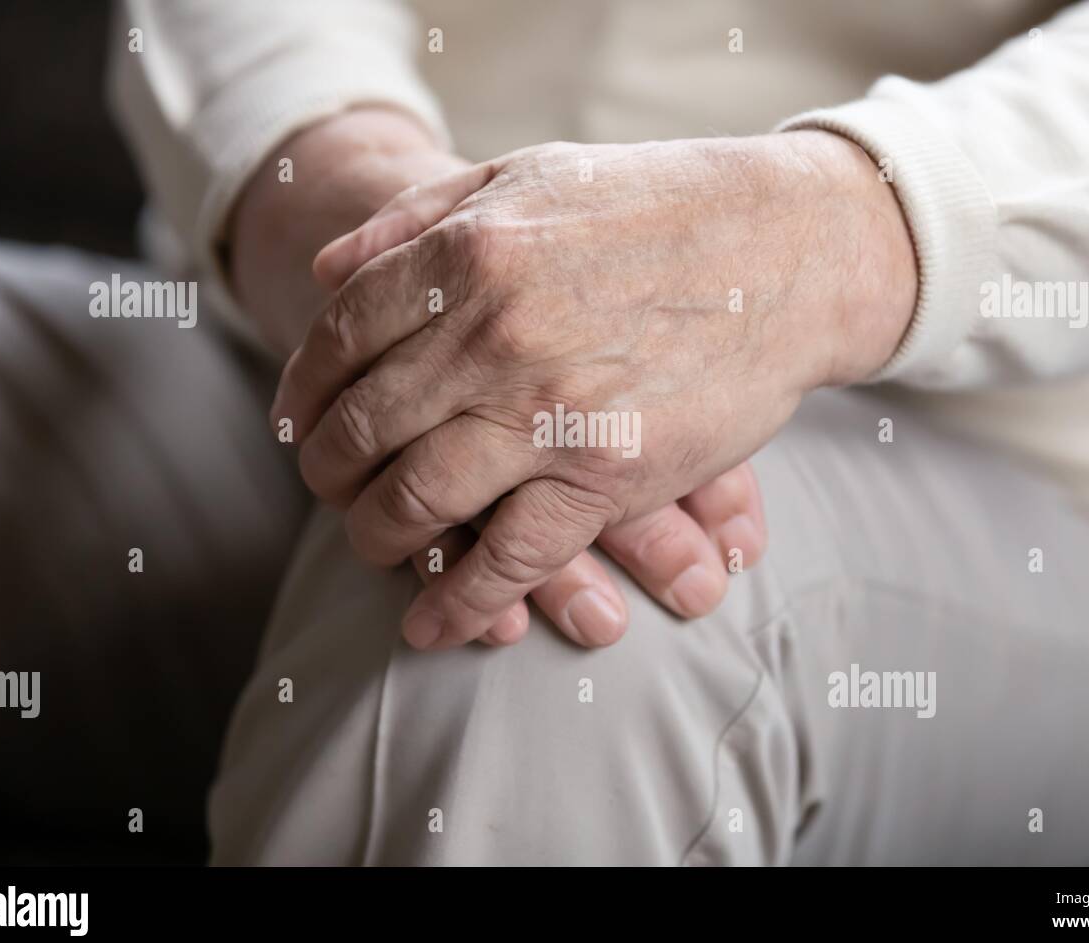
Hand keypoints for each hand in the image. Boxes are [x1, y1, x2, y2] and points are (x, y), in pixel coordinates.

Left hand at [232, 109, 767, 647]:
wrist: (786, 252)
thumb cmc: (655, 207)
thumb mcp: (526, 174)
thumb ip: (416, 215)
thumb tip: (322, 268)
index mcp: (465, 255)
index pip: (338, 339)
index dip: (305, 391)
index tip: (301, 418)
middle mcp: (492, 336)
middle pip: (361, 428)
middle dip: (327, 471)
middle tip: (328, 486)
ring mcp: (548, 412)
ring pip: (417, 500)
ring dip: (375, 536)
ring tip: (372, 541)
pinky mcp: (608, 476)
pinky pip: (510, 558)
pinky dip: (458, 601)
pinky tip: (427, 623)